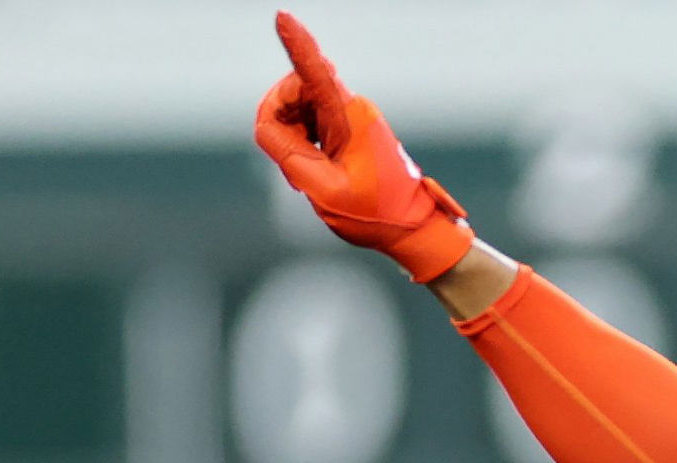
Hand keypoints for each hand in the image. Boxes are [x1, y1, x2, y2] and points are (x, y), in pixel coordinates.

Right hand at [253, 13, 477, 282]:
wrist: (410, 227)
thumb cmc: (374, 213)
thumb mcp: (323, 189)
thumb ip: (288, 154)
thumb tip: (266, 126)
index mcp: (349, 118)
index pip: (315, 72)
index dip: (296, 43)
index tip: (282, 16)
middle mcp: (349, 107)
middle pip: (292, 92)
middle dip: (280, 122)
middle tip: (297, 165)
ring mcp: (347, 115)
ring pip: (295, 107)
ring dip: (290, 137)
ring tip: (310, 172)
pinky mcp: (344, 126)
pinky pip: (306, 121)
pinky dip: (299, 142)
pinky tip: (314, 167)